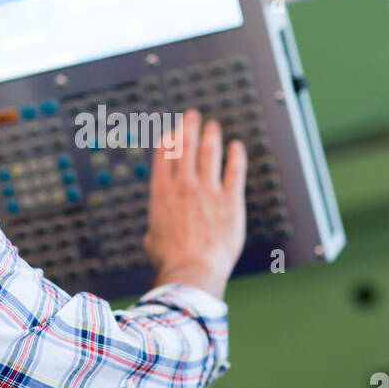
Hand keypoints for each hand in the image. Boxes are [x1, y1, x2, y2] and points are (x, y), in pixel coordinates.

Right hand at [142, 109, 246, 301]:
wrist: (192, 271)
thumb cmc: (169, 261)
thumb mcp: (152, 239)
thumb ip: (156, 227)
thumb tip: (156, 233)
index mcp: (162, 193)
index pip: (164, 156)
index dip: (168, 139)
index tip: (172, 130)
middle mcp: (184, 186)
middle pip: (186, 147)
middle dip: (189, 128)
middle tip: (193, 116)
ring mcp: (209, 192)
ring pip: (210, 153)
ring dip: (211, 136)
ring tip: (213, 126)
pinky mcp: (231, 202)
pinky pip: (235, 171)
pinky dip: (236, 156)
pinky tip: (237, 147)